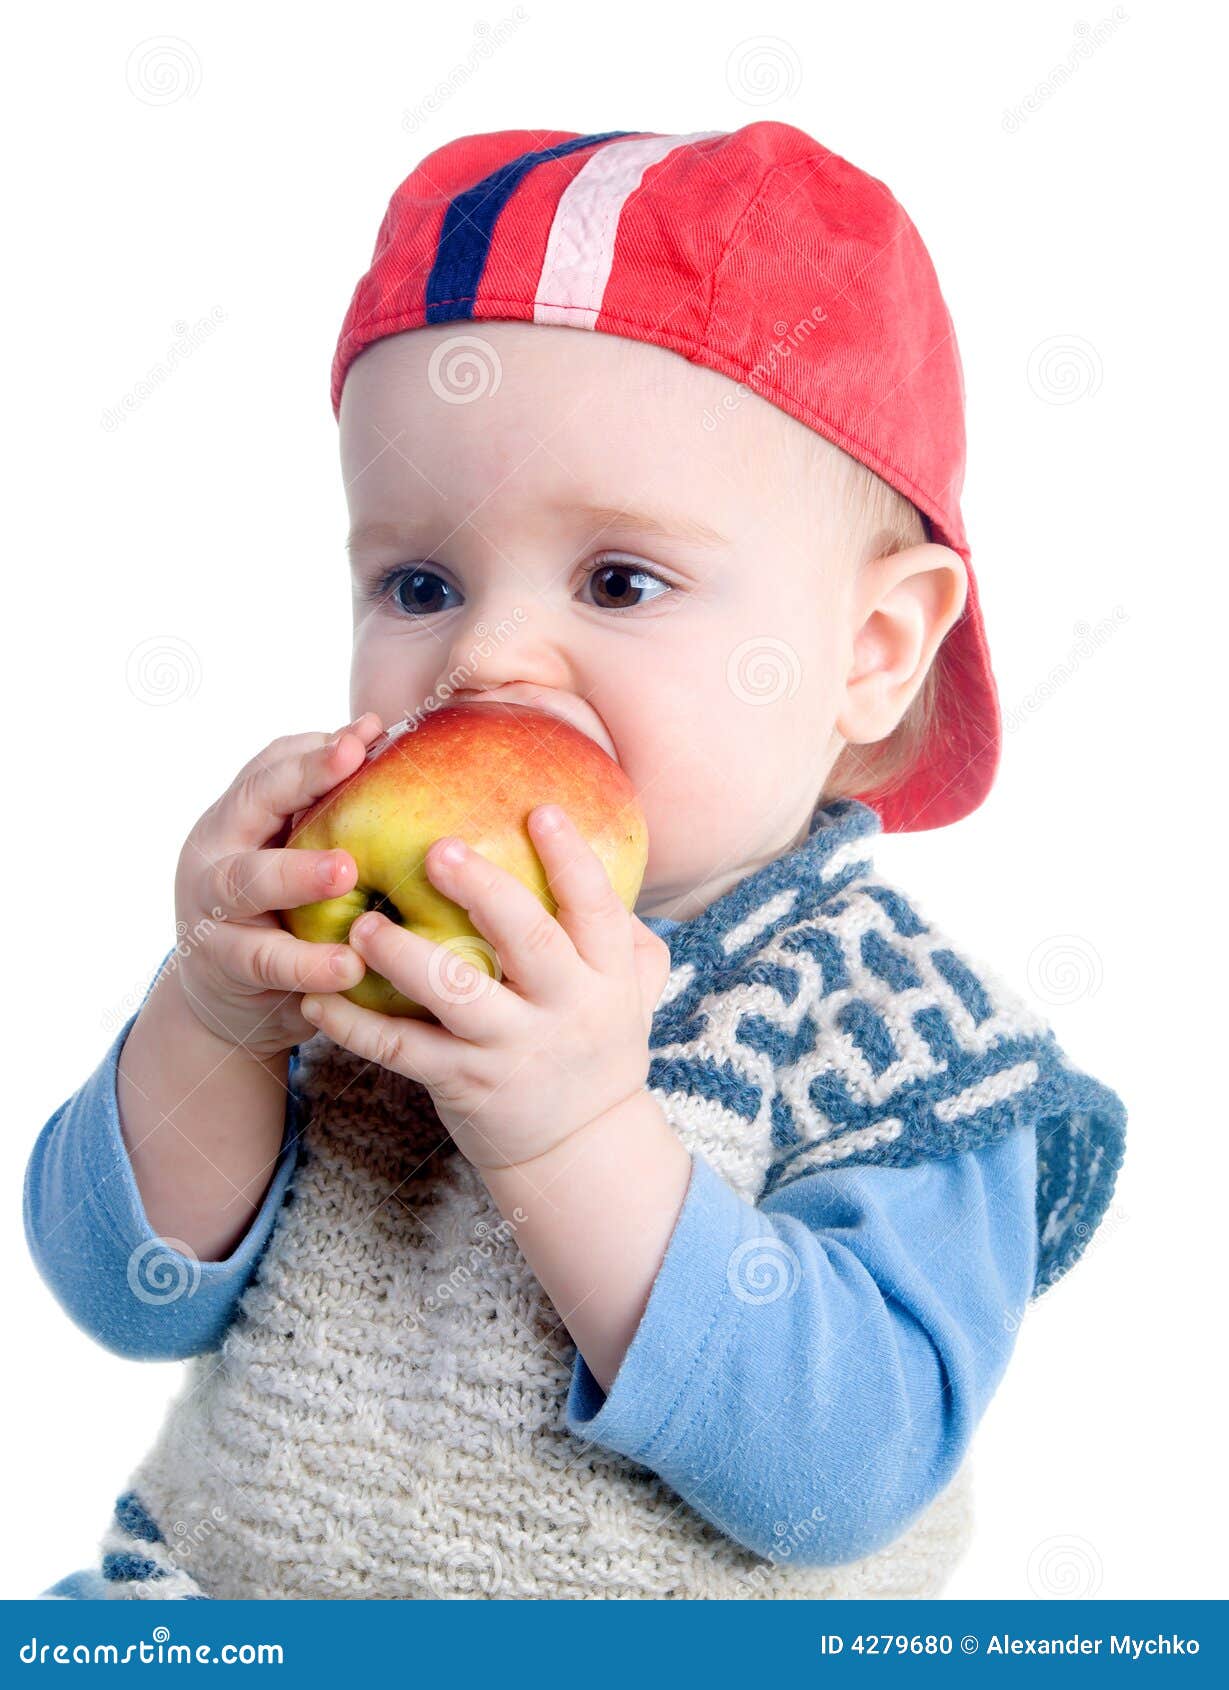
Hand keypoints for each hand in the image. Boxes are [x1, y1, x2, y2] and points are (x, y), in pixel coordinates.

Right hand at [170, 713, 383, 1060]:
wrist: (226, 997)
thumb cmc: (282, 910)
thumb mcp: (294, 854)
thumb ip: (327, 808)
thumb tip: (382, 736)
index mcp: (240, 815)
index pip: (274, 765)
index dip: (319, 746)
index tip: (370, 732)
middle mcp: (217, 849)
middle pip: (255, 800)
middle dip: (304, 777)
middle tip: (353, 759)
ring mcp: (212, 905)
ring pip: (248, 881)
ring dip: (298, 872)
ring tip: (347, 871)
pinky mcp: (223, 962)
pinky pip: (267, 959)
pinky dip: (307, 962)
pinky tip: (349, 965)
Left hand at [299, 804, 672, 1168]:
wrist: (579, 1152)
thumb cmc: (596, 1049)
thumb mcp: (633, 994)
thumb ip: (628, 933)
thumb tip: (615, 854)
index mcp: (607, 978)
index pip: (597, 909)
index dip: (570, 859)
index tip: (538, 809)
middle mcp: (565, 1009)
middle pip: (530, 940)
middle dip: (485, 892)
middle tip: (437, 849)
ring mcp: (512, 1049)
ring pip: (455, 995)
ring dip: (404, 956)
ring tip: (364, 923)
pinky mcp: (464, 1084)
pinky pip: (402, 1050)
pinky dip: (356, 1025)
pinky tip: (319, 1001)